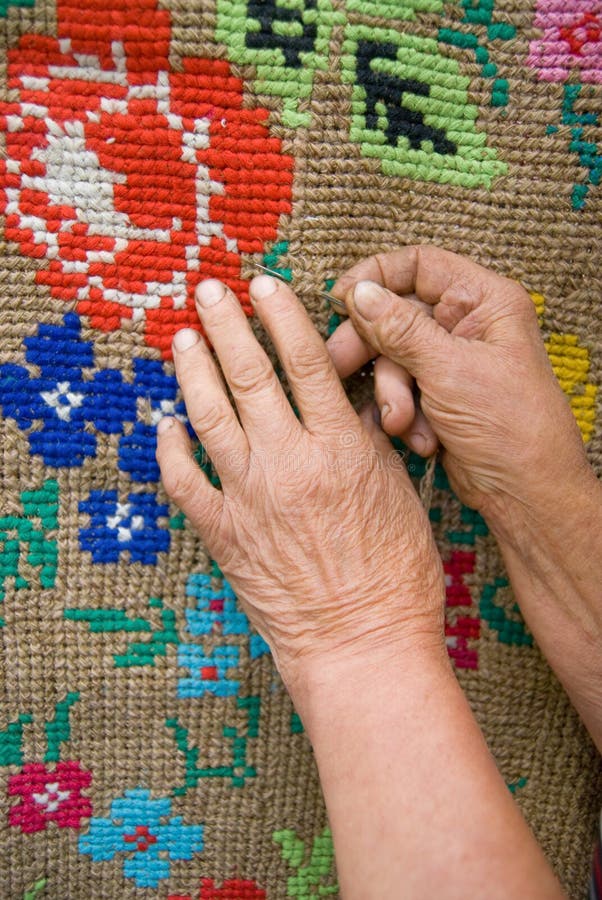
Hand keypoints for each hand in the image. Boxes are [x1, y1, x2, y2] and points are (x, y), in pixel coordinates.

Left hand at [156, 275, 445, 689]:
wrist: (362, 645)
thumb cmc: (397, 576)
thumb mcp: (399, 494)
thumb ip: (368, 442)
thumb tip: (351, 402)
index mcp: (339, 449)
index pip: (305, 362)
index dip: (281, 316)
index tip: (264, 284)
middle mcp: (289, 463)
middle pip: (250, 375)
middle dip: (226, 325)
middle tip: (208, 290)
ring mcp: (249, 498)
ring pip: (210, 417)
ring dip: (193, 371)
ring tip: (183, 337)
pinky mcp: (223, 534)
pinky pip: (184, 481)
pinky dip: (171, 448)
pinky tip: (166, 422)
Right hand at [326, 245, 590, 523]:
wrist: (524, 491)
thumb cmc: (511, 425)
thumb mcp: (450, 370)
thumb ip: (400, 329)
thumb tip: (359, 293)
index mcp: (484, 301)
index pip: (419, 266)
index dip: (376, 277)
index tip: (341, 300)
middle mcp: (466, 325)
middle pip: (396, 315)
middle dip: (373, 349)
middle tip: (341, 365)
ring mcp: (450, 361)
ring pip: (393, 359)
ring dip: (394, 394)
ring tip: (403, 422)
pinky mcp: (437, 395)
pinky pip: (400, 390)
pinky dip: (403, 413)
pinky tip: (420, 436)